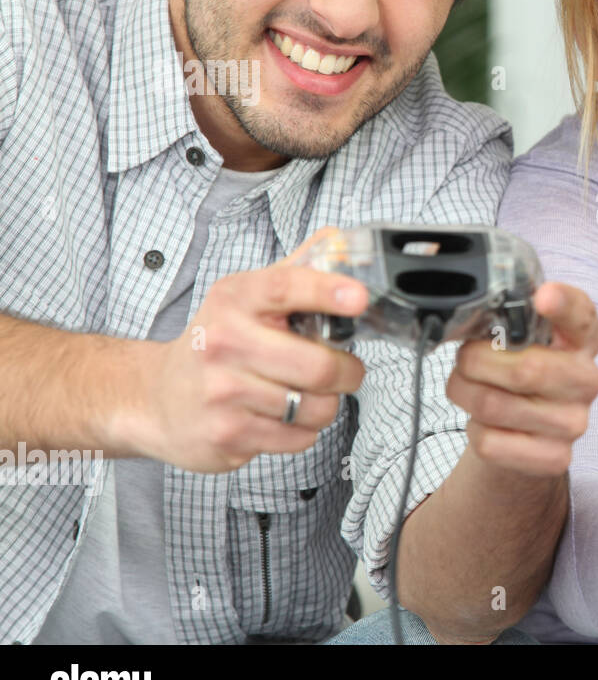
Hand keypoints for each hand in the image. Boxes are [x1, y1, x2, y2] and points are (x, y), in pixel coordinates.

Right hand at [125, 227, 368, 472]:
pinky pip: (299, 437)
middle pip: (318, 365)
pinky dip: (304, 430)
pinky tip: (284, 416)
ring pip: (315, 406)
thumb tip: (339, 241)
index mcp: (235, 299)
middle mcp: (224, 342)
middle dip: (348, 371)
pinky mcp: (228, 434)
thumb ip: (295, 271)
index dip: (326, 291)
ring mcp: (223, 391)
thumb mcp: (245, 298)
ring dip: (325, 404)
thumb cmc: (215, 344)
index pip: (284, 287)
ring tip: (307, 394)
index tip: (358, 297)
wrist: (157, 397)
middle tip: (346, 369)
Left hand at [447, 281, 597, 476]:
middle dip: (475, 361)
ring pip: (494, 405)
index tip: (542, 297)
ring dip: (464, 392)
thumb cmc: (518, 373)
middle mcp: (587, 379)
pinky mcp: (555, 458)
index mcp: (582, 338)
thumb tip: (463, 300)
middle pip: (524, 368)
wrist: (526, 433)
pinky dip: (474, 431)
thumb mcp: (520, 339)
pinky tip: (486, 423)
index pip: (582, 315)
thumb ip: (506, 318)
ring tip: (467, 388)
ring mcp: (575, 423)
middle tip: (465, 359)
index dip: (563, 304)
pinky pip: (491, 442)